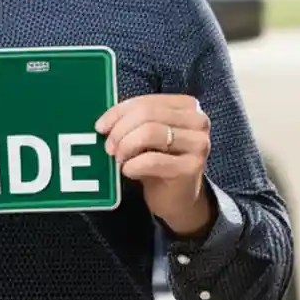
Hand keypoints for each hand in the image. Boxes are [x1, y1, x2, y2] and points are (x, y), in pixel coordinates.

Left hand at [95, 95, 213, 236]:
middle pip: (147, 114)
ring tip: (119, 158)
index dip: (118, 113)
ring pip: (149, 133)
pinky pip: (152, 160)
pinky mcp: (192, 167)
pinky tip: (128, 171)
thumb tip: (104, 122)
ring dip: (126, 146)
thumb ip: (131, 120)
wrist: (178, 197)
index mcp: (187, 106)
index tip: (101, 127)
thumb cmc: (160, 160)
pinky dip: (133, 165)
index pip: (146, 101)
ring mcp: (198, 144)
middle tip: (108, 147)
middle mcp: (198, 121)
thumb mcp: (146, 134)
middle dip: (120, 130)